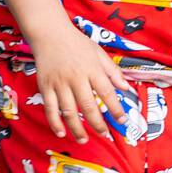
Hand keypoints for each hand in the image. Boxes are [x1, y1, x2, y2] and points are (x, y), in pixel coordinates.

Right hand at [31, 26, 138, 143]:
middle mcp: (76, 78)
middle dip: (98, 123)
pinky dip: (55, 122)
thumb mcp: (99, 53)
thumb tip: (126, 87)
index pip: (107, 93)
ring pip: (69, 111)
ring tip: (84, 140)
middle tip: (104, 134)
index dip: (116, 109)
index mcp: (92, 69)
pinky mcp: (45, 87)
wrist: (49, 33)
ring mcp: (59, 83)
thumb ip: (113, 71)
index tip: (122, 120)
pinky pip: (50, 108)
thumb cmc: (76, 43)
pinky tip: (61, 132)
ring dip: (77, 128)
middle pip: (89, 106)